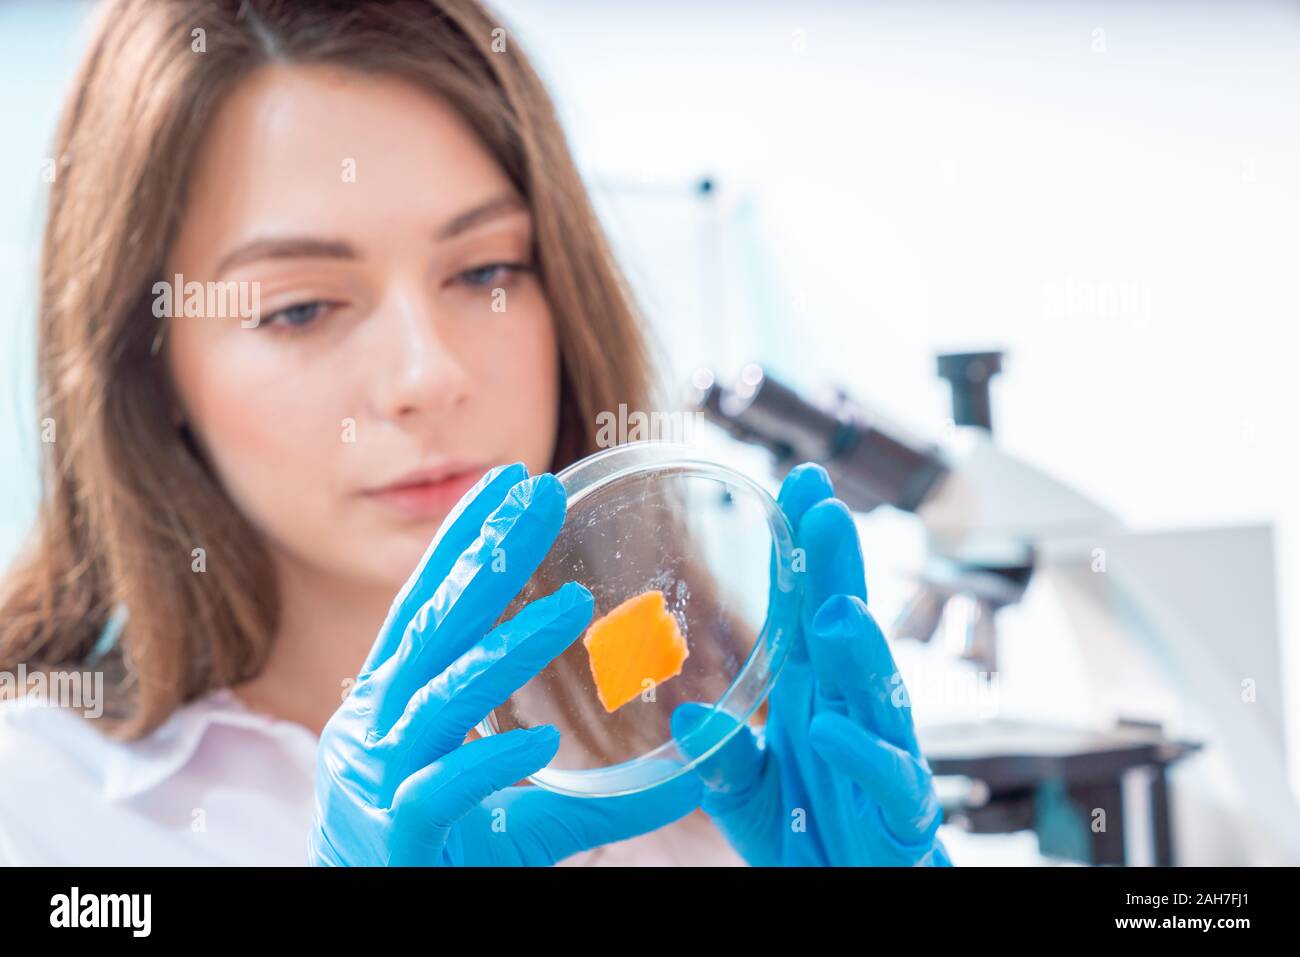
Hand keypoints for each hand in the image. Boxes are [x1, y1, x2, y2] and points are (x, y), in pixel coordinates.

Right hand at [310, 462, 702, 865]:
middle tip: (537, 495)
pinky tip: (540, 740)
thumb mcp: (532, 821)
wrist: (378, 931)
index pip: (430, 607)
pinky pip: (441, 790)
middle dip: (486, 558)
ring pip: (442, 703)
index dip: (464, 542)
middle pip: (434, 629)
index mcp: (396, 707)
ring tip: (574, 611)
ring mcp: (379, 780)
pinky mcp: (396, 836)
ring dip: (506, 653)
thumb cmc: (446, 864)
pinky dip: (489, 763)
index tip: (507, 482)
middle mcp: (377, 729)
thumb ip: (607, 797)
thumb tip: (691, 774)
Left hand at [672, 463, 950, 865]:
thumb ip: (722, 756)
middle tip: (825, 508)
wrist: (854, 896)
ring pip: (876, 691)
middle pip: (847, 625)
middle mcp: (851, 707)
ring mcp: (883, 751)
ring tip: (836, 610)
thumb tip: (689, 717)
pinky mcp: (900, 807)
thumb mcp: (747, 792)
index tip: (798, 483)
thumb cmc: (809, 831)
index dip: (805, 548)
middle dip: (839, 568)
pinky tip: (828, 728)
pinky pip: (885, 774)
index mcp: (813, 690)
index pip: (808, 605)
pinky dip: (860, 750)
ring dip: (860, 648)